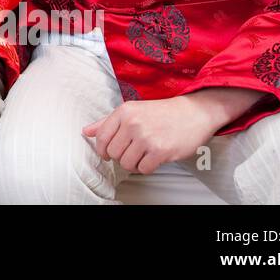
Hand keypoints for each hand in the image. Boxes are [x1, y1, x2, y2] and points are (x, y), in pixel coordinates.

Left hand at [82, 92, 238, 173]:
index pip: (101, 137)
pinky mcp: (160, 151)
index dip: (102, 150)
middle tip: (132, 152)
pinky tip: (152, 159)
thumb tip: (86, 131)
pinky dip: (145, 168)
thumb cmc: (161, 112)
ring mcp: (146, 138)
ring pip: (126, 163)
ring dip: (133, 164)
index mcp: (124, 112)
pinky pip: (143, 169)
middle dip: (121, 156)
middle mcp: (133, 124)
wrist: (193, 113)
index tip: (107, 154)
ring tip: (142, 155)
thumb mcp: (132, 110)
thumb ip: (107, 122)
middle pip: (113, 153)